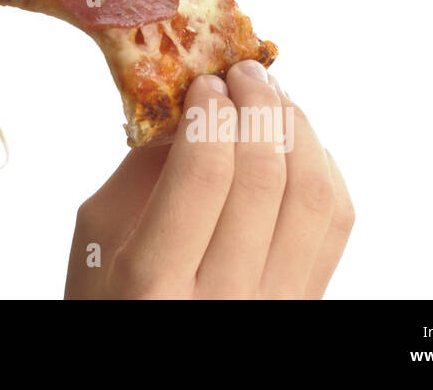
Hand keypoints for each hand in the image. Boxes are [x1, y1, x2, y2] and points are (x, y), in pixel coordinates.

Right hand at [65, 60, 353, 297]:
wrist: (155, 368)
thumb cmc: (110, 294)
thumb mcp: (96, 234)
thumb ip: (140, 167)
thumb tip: (191, 102)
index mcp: (154, 283)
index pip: (204, 176)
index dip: (211, 114)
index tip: (204, 84)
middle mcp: (223, 301)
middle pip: (264, 178)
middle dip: (257, 106)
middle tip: (242, 73)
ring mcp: (274, 307)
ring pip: (314, 197)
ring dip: (297, 128)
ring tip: (272, 97)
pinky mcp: (306, 304)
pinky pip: (337, 223)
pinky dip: (323, 167)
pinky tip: (295, 144)